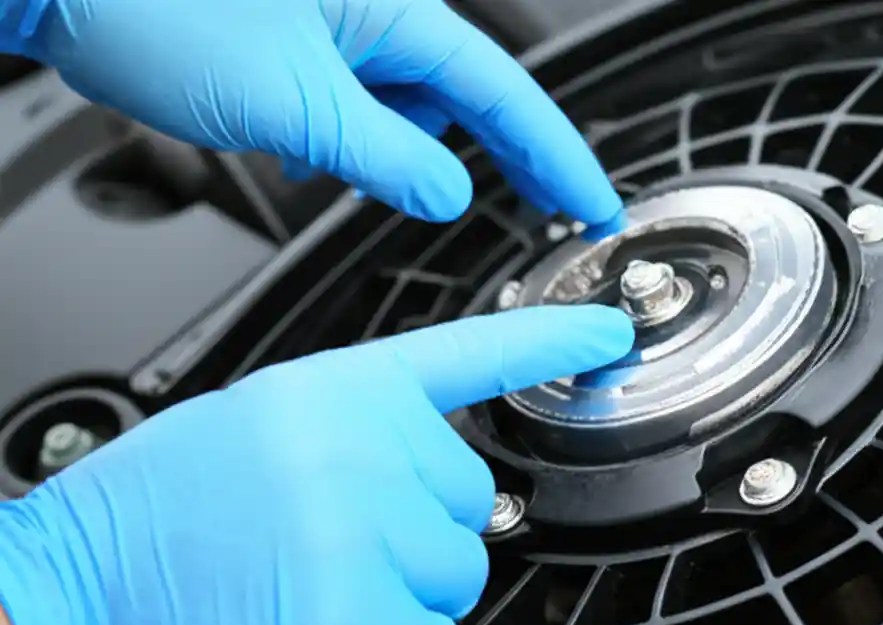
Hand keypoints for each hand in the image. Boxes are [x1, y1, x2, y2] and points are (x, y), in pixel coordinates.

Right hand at [0, 306, 633, 624]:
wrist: (67, 601)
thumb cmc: (155, 522)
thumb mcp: (260, 431)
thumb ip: (361, 436)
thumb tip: (440, 474)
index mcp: (335, 390)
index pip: (470, 354)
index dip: (553, 340)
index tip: (611, 333)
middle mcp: (363, 447)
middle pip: (472, 499)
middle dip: (418, 533)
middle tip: (324, 546)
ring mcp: (366, 530)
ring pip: (460, 574)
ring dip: (402, 597)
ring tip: (309, 589)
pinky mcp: (360, 620)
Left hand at [2, 0, 623, 236]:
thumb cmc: (158, 9)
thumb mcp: (295, 107)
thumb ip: (387, 160)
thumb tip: (446, 195)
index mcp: (396, 13)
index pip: (506, 95)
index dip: (559, 158)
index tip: (595, 206)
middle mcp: (375, 15)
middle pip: (460, 102)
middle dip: (473, 159)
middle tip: (525, 216)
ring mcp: (336, 30)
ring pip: (399, 110)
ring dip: (382, 154)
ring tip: (319, 160)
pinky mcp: (298, 49)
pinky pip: (351, 105)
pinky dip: (340, 141)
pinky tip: (295, 148)